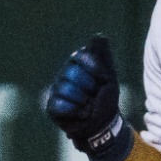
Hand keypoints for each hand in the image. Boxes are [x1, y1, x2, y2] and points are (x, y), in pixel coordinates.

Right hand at [43, 35, 134, 160]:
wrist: (103, 124)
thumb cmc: (106, 99)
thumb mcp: (108, 76)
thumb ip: (102, 56)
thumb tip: (99, 36)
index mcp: (76, 64)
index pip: (81, 57)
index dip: (95, 70)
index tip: (101, 80)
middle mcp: (63, 74)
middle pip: (73, 72)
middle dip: (89, 87)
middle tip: (93, 95)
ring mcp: (56, 90)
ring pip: (66, 89)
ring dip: (83, 101)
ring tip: (87, 106)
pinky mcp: (51, 106)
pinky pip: (60, 104)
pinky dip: (75, 111)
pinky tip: (79, 114)